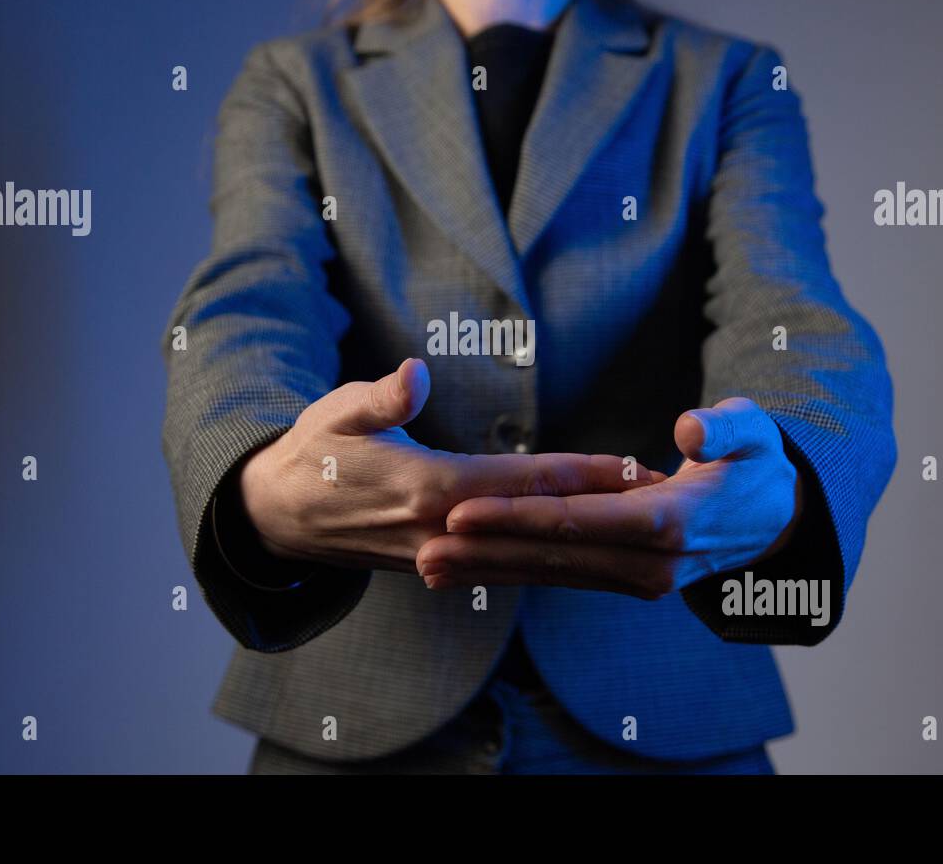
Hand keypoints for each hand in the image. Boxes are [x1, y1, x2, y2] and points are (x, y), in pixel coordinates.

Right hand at [239, 358, 663, 573]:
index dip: (582, 475)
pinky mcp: (440, 566)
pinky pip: (508, 569)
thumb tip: (415, 373)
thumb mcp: (335, 413)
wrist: (277, 517)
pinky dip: (553, 567)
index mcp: (427, 487)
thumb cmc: (310, 454)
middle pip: (539, 526)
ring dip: (588, 549)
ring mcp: (442, 555)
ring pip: (530, 557)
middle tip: (666, 508)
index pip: (522, 482)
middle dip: (604, 518)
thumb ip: (381, 399)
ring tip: (644, 541)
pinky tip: (586, 566)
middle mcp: (443, 530)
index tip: (634, 469)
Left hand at [416, 397, 802, 598]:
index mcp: (669, 523)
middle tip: (423, 552)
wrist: (778, 519)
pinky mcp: (627, 579)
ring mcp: (639, 579)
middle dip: (486, 554)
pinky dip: (516, 574)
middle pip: (553, 557)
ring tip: (429, 568)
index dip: (516, 517)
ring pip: (552, 574)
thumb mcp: (754, 433)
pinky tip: (472, 571)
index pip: (578, 521)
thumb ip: (725, 426)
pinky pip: (563, 577)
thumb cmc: (758, 462)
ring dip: (490, 572)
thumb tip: (690, 431)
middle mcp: (649, 563)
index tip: (462, 512)